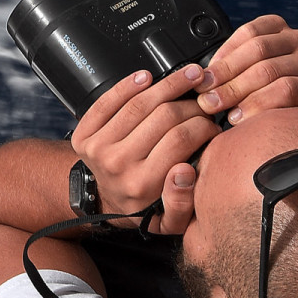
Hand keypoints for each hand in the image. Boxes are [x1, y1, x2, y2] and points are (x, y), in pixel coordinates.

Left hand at [70, 65, 217, 234]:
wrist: (105, 202)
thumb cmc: (143, 206)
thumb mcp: (170, 221)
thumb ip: (183, 203)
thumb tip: (185, 172)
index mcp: (142, 185)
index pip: (180, 140)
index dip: (204, 126)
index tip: (213, 124)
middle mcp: (118, 165)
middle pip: (163, 117)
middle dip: (192, 105)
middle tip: (204, 103)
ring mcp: (99, 148)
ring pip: (139, 104)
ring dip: (169, 84)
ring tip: (189, 76)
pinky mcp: (84, 135)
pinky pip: (107, 101)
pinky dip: (128, 85)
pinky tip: (147, 77)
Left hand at [194, 15, 297, 122]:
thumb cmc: (269, 89)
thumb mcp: (250, 69)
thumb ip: (231, 68)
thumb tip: (198, 79)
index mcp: (278, 28)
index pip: (249, 35)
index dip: (224, 59)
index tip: (203, 81)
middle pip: (260, 54)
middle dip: (229, 80)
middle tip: (208, 102)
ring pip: (276, 75)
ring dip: (246, 96)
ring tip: (228, 114)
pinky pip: (293, 94)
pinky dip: (268, 106)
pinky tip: (251, 120)